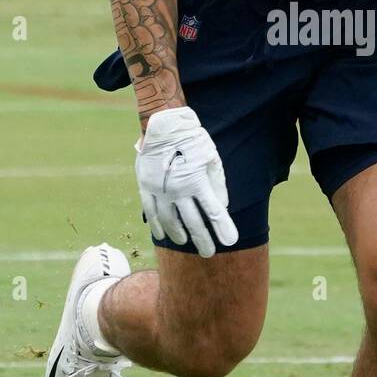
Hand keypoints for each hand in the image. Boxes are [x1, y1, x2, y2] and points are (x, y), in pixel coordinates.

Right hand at [135, 107, 237, 257]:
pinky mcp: (146, 187)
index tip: (230, 241)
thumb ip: (218, 184)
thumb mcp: (212, 158)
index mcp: (197, 181)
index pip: (214, 211)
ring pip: (170, 221)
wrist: (163, 124)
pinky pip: (150, 212)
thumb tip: (222, 205)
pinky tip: (162, 234)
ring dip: (179, 234)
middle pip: (193, 222)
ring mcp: (160, 190)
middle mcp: (178, 189)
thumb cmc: (193, 140)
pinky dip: (157, 225)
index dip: (223, 228)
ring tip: (186, 243)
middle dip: (203, 239)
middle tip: (209, 253)